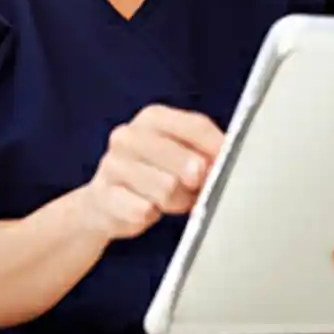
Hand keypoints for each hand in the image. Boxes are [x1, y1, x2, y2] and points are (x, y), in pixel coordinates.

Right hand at [79, 104, 223, 240]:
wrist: (105, 203)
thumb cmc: (154, 175)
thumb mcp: (181, 155)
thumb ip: (205, 153)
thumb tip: (227, 164)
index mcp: (152, 117)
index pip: (197, 126)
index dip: (219, 150)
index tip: (231, 166)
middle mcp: (128, 136)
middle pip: (186, 161)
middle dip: (198, 181)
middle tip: (194, 188)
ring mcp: (112, 165)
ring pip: (168, 189)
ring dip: (176, 202)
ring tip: (170, 199)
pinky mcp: (102, 196)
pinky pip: (143, 211)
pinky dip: (150, 216)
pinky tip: (145, 210)